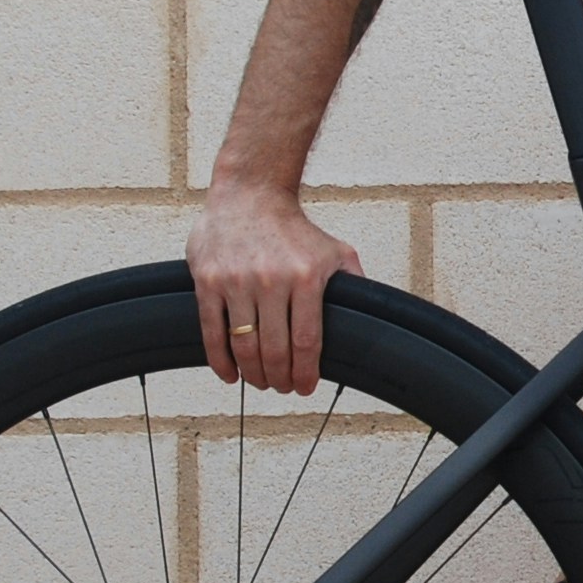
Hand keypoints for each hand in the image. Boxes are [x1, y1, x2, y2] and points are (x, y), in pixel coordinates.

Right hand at [187, 184, 363, 394]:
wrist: (250, 194)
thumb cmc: (295, 229)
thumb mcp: (335, 251)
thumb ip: (354, 283)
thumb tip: (375, 317)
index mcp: (305, 278)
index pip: (307, 341)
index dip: (305, 372)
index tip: (305, 387)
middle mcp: (270, 280)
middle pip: (274, 350)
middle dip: (280, 378)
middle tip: (282, 387)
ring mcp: (235, 281)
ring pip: (243, 345)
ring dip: (253, 374)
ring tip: (261, 382)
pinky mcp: (207, 281)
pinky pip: (211, 331)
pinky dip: (220, 360)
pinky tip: (230, 374)